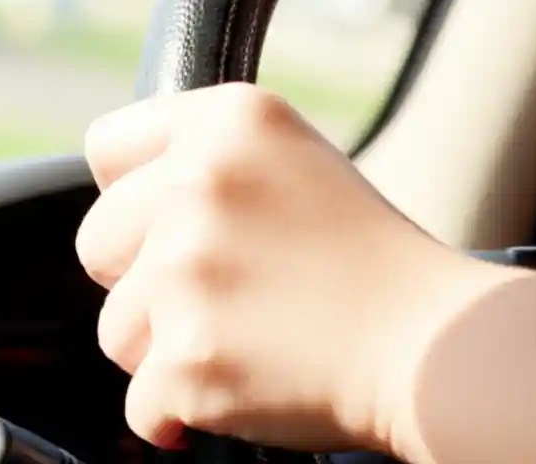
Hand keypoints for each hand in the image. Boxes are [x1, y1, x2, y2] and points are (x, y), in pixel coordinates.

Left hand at [76, 85, 493, 454]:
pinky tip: (241, 385)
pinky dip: (182, 411)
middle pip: (96, 244)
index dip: (130, 194)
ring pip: (115, 330)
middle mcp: (196, 186)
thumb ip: (199, 156)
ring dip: (164, 348)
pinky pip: (141, 403)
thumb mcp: (288, 156)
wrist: (439, 352)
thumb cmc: (367, 259)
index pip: (106, 147)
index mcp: (225, 124)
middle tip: (219, 292)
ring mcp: (186, 274)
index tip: (168, 223)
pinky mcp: (187, 358)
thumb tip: (113, 192)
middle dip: (140, 279)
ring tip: (242, 338)